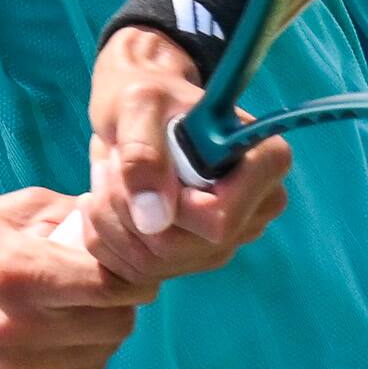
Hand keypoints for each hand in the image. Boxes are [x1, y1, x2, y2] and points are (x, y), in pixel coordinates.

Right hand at [0, 190, 153, 368]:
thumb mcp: (3, 213)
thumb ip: (68, 215)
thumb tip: (125, 221)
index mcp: (17, 273)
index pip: (110, 284)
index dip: (132, 272)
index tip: (127, 262)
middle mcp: (18, 329)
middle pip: (116, 323)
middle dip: (121, 301)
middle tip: (102, 284)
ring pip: (103, 353)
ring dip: (100, 328)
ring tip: (71, 307)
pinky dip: (80, 354)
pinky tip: (55, 334)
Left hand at [74, 31, 291, 285]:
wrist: (137, 110)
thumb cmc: (147, 95)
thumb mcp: (139, 103)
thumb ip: (144, 152)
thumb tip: (154, 218)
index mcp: (265, 162)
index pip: (220, 220)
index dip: (171, 206)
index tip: (143, 163)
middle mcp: (255, 209)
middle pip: (185, 249)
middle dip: (130, 212)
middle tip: (110, 166)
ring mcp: (225, 239)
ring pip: (157, 265)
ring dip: (113, 223)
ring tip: (105, 178)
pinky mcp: (191, 257)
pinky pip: (139, 273)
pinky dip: (107, 242)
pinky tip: (103, 205)